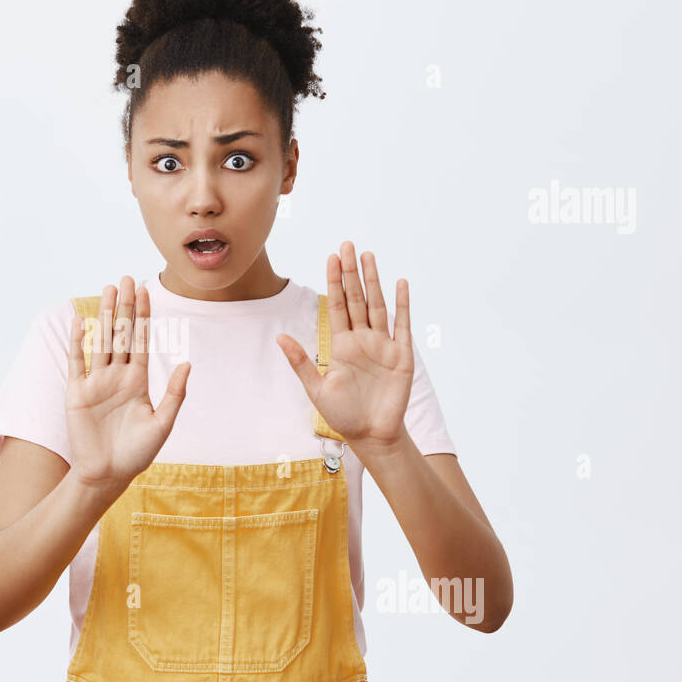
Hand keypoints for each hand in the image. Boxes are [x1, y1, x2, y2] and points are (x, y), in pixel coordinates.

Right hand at [65, 276, 191, 492]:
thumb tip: (187, 363)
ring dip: (103, 316)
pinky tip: (79, 322)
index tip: (146, 290)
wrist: (107, 474)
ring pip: (101, 341)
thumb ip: (175, 394)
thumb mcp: (162, 424)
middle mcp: (117, 376)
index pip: (141, 340)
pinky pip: (76, 362)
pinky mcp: (76, 392)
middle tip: (127, 278)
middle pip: (121, 334)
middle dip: (125, 306)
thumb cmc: (137, 453)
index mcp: (138, 381)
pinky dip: (77, 342)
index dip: (143, 315)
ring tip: (108, 289)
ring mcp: (96, 382)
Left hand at [275, 241, 412, 451]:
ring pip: (377, 306)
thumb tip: (279, 337)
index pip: (336, 305)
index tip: (331, 257)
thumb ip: (301, 362)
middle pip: (356, 299)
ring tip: (368, 256)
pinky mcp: (401, 355)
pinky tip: (399, 283)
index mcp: (341, 345)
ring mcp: (383, 345)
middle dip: (351, 273)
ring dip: (374, 281)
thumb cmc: (343, 415)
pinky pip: (401, 325)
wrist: (372, 436)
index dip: (334, 282)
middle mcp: (362, 340)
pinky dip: (402, 304)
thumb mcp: (316, 389)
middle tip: (347, 245)